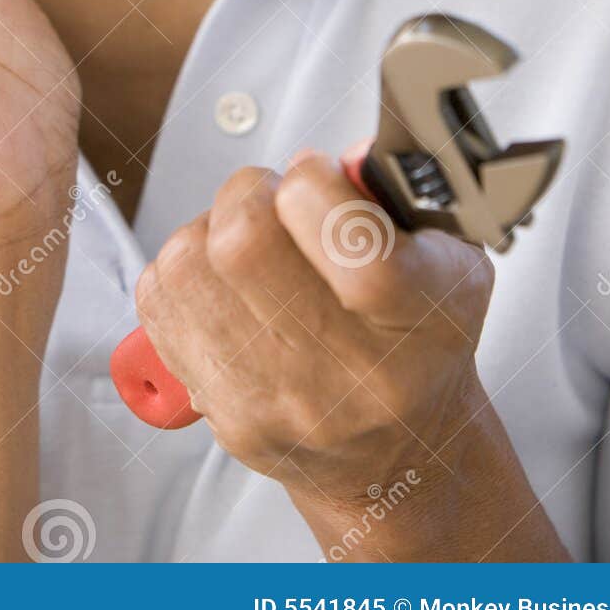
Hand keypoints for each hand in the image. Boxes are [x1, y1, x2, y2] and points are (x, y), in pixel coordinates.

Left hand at [134, 156, 564, 560]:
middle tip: (274, 202)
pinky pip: (160, 301)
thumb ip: (402, 196)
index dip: (315, 185)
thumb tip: (344, 159)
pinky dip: (182, 272)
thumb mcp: (449, 260)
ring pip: (189, 264)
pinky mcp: (224, 412)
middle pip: (244, 244)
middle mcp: (345, 371)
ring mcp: (276, 399)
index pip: (350, 242)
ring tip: (250, 244)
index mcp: (414, 320)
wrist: (397, 450)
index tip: (315, 174)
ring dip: (209, 231)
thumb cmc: (419, 340)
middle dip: (249, 194)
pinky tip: (225, 284)